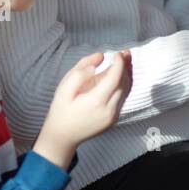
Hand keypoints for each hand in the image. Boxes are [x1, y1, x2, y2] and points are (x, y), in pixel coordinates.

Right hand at [34, 51, 132, 167]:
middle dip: (126, 67)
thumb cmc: (61, 111)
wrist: (62, 137)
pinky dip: (123, 85)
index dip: (119, 63)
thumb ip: (81, 71)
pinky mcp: (114, 119)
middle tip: (125, 52)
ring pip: (126, 91)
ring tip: (126, 60)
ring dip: (127, 75)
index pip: (115, 78)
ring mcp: (113, 116)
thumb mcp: (64, 88)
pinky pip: (122, 98)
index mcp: (96, 101)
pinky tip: (120, 75)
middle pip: (124, 84)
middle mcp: (109, 110)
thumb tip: (99, 58)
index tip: (118, 53)